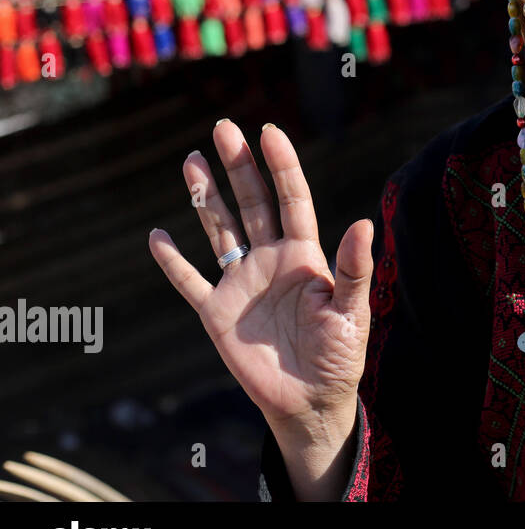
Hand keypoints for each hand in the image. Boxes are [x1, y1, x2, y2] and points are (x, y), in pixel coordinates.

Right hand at [147, 120, 373, 497]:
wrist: (310, 400)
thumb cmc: (340, 356)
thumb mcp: (352, 312)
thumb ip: (354, 269)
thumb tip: (363, 223)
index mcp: (304, 256)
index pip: (292, 199)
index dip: (281, 166)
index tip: (268, 130)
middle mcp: (270, 261)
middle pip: (251, 203)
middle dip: (238, 166)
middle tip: (222, 128)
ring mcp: (241, 283)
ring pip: (219, 230)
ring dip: (205, 197)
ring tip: (190, 160)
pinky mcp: (216, 313)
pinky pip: (189, 281)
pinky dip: (172, 261)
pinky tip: (157, 235)